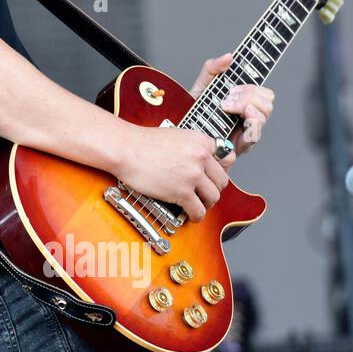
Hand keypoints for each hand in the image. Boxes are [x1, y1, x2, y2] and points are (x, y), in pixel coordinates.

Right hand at [118, 124, 234, 221]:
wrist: (125, 149)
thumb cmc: (142, 143)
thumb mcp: (176, 135)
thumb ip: (192, 147)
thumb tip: (200, 162)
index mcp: (201, 141)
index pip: (227, 159)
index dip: (220, 170)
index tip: (213, 177)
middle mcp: (201, 157)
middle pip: (221, 181)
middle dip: (213, 189)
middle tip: (204, 193)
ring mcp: (193, 175)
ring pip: (213, 197)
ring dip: (206, 203)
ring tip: (197, 204)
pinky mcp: (182, 192)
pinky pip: (198, 210)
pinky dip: (196, 216)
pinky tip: (190, 215)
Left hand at [190, 52, 274, 156]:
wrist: (181, 127)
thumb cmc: (195, 108)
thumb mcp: (203, 83)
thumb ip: (214, 67)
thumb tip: (229, 56)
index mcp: (246, 103)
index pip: (266, 95)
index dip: (253, 89)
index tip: (233, 87)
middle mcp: (249, 118)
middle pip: (267, 105)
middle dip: (248, 97)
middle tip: (227, 98)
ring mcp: (245, 132)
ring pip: (262, 119)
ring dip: (246, 108)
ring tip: (226, 106)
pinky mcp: (239, 146)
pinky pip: (254, 137)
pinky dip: (248, 125)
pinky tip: (235, 119)